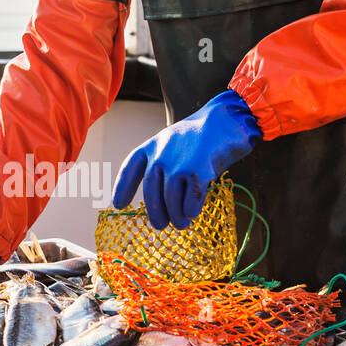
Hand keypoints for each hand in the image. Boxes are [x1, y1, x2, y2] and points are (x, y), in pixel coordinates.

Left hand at [111, 90, 261, 229]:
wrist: (227, 120)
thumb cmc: (200, 136)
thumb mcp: (172, 142)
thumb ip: (161, 164)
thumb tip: (159, 203)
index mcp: (151, 146)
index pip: (130, 168)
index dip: (122, 188)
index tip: (118, 205)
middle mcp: (161, 154)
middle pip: (151, 192)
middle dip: (154, 212)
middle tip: (159, 225)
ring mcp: (179, 163)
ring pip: (171, 200)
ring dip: (176, 216)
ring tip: (181, 223)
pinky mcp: (199, 171)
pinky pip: (191, 200)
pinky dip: (191, 210)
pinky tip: (193, 213)